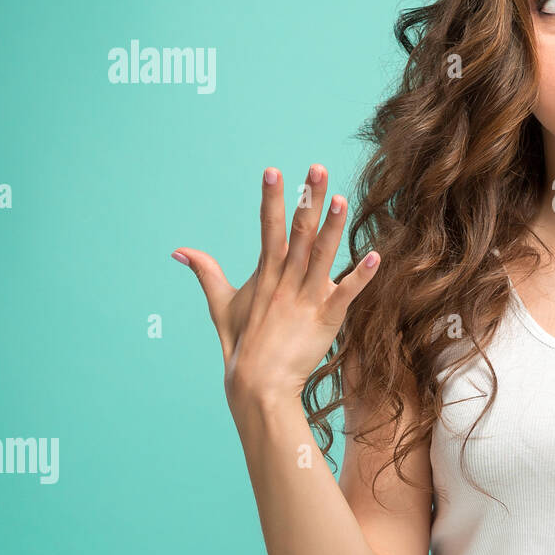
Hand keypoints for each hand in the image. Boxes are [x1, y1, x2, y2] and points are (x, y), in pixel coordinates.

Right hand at [171, 164, 380, 413]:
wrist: (257, 385)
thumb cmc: (241, 345)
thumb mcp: (221, 305)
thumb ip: (206, 273)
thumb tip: (178, 251)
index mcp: (265, 274)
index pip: (268, 228)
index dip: (271, 199)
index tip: (274, 171)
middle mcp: (285, 281)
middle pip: (298, 234)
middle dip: (308, 200)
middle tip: (317, 169)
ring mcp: (305, 299)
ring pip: (322, 257)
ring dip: (333, 229)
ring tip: (342, 200)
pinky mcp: (325, 319)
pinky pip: (345, 294)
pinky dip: (360, 277)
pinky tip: (375, 257)